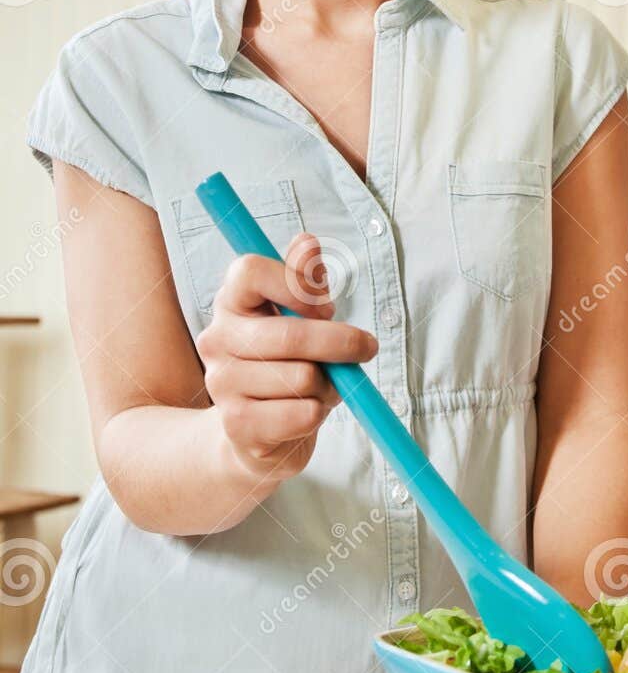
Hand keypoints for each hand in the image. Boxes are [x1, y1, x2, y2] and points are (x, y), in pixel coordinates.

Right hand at [195, 232, 377, 484]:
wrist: (257, 431)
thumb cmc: (287, 361)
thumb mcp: (299, 316)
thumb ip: (304, 279)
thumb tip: (307, 241)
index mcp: (230, 301)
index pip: (250, 270)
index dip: (296, 284)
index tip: (325, 306)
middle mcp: (217, 339)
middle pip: (289, 333)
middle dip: (340, 342)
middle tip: (365, 348)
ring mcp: (221, 383)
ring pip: (302, 377)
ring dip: (328, 384)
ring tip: (320, 387)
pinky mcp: (237, 424)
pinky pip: (301, 413)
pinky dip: (318, 412)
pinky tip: (308, 410)